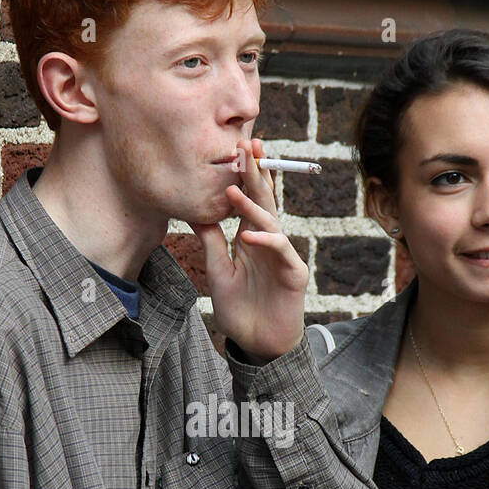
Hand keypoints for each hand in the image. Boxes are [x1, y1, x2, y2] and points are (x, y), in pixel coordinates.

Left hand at [189, 136, 307, 361]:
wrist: (258, 345)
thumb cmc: (241, 310)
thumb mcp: (218, 271)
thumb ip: (211, 242)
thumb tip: (195, 211)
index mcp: (251, 239)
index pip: (249, 200)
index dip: (244, 175)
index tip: (234, 149)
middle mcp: (269, 242)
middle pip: (264, 201)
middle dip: (256, 173)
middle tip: (247, 144)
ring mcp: (283, 256)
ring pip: (271, 222)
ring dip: (254, 206)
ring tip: (234, 190)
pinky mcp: (294, 273)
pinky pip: (280, 251)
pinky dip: (264, 242)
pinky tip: (247, 237)